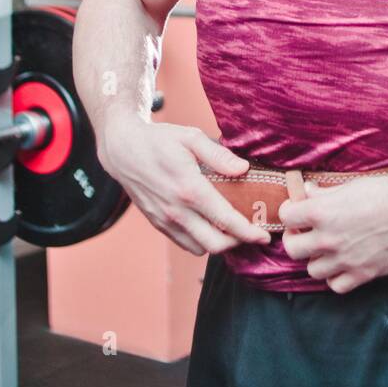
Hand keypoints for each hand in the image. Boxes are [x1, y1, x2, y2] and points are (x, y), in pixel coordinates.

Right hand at [98, 115, 270, 256]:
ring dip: (219, 244)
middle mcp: (177, 210)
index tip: (265, 236)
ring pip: (200, 248)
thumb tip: (243, 169)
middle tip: (251, 231)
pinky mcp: (158, 224)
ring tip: (231, 228)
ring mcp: (165, 220)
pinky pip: (185, 244)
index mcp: (190, 189)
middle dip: (239, 243)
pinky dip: (201, 241)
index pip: (226, 220)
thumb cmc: (158, 140)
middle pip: (216, 244)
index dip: (250, 232)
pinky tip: (209, 226)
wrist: (122, 150)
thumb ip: (218, 154)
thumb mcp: (190, 137)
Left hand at [278, 172, 387, 293]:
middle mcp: (328, 239)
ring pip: (312, 270)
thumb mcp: (349, 186)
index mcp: (321, 213)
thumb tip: (307, 192)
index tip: (296, 212)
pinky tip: (341, 265)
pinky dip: (335, 277)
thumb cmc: (385, 192)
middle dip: (295, 239)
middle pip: (292, 248)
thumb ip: (323, 193)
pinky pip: (336, 285)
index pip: (285, 217)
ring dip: (316, 259)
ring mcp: (344, 260)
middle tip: (305, 233)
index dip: (290, 212)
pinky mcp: (362, 274)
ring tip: (326, 250)